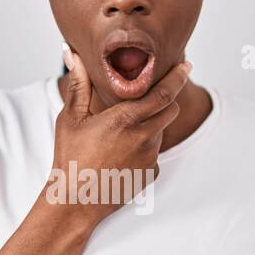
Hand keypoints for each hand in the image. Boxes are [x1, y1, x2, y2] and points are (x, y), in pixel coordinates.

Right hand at [46, 44, 191, 224]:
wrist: (74, 202)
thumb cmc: (69, 158)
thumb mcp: (70, 118)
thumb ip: (78, 83)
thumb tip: (70, 53)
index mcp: (124, 119)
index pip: (163, 93)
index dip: (177, 76)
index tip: (185, 65)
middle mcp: (143, 138)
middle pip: (170, 109)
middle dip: (166, 99)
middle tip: (151, 95)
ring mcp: (149, 158)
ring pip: (161, 131)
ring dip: (151, 124)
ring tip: (121, 133)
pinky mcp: (151, 174)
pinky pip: (155, 153)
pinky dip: (145, 148)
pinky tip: (122, 153)